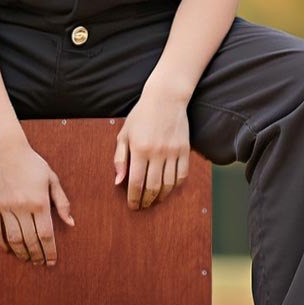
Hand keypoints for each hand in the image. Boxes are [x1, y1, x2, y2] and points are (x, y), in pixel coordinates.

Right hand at [0, 139, 72, 264]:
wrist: (5, 150)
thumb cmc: (32, 163)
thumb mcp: (52, 179)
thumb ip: (62, 202)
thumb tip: (71, 223)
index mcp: (39, 202)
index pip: (46, 234)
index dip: (49, 251)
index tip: (52, 261)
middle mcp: (22, 207)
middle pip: (30, 240)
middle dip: (36, 255)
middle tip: (40, 263)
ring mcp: (5, 207)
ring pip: (13, 238)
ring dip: (20, 252)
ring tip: (27, 259)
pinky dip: (1, 243)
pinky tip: (8, 250)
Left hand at [116, 86, 191, 208]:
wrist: (166, 98)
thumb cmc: (141, 116)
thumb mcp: (124, 134)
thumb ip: (119, 158)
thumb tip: (118, 181)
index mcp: (139, 149)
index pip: (135, 183)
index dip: (133, 198)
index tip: (132, 206)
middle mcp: (157, 152)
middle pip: (153, 187)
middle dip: (146, 201)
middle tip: (143, 206)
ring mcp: (173, 152)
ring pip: (168, 184)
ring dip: (161, 197)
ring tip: (155, 200)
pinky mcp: (185, 149)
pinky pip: (182, 175)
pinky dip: (175, 186)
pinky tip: (169, 188)